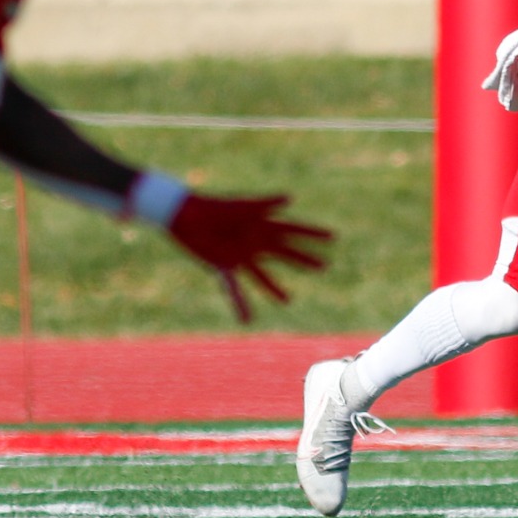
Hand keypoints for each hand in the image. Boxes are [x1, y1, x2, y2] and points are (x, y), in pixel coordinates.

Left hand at [167, 194, 330, 321]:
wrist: (186, 214)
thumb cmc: (214, 206)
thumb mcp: (243, 206)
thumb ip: (265, 204)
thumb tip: (290, 198)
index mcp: (261, 224)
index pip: (293, 229)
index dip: (312, 233)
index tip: (332, 236)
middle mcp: (255, 242)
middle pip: (284, 252)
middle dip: (303, 259)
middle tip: (324, 266)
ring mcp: (241, 255)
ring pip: (262, 275)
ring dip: (274, 288)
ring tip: (288, 301)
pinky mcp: (223, 265)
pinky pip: (234, 288)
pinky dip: (240, 303)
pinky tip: (247, 319)